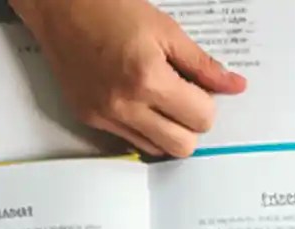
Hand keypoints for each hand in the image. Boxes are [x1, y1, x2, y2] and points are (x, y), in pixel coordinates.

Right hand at [12, 0, 246, 156]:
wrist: (59, 7)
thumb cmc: (111, 9)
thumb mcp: (166, 30)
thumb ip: (202, 64)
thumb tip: (235, 85)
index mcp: (148, 79)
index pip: (201, 118)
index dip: (207, 103)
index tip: (198, 87)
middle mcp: (125, 105)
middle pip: (182, 146)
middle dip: (192, 125)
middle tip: (184, 98)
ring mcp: (105, 116)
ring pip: (157, 149)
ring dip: (168, 131)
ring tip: (161, 99)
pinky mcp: (89, 118)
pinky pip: (130, 140)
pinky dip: (143, 128)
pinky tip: (138, 102)